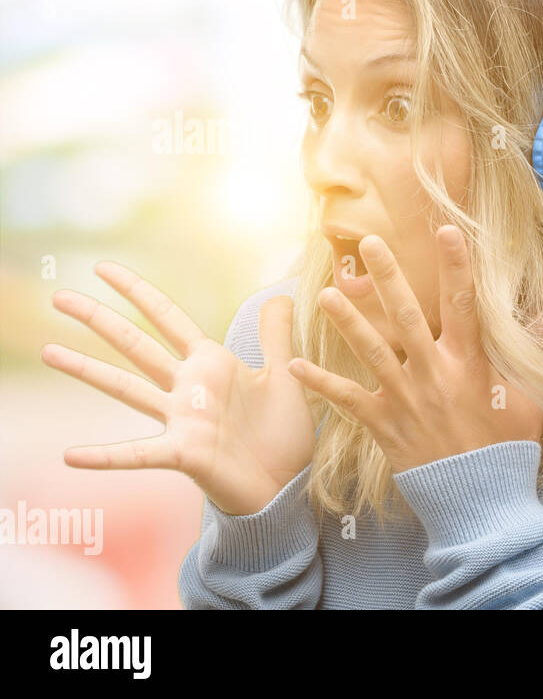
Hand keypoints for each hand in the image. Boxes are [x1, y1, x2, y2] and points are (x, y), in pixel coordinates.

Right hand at [41, 263, 316, 515]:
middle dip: (98, 319)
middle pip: (135, 345)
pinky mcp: (183, 453)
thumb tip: (283, 295)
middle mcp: (188, 388)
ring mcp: (181, 420)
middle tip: (58, 297)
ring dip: (86, 370)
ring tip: (47, 351)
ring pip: (126, 388)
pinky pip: (138, 453)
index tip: (102, 268)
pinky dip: (106, 455)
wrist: (288, 483)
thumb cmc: (281, 433)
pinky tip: (71, 455)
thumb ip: (276, 336)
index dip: (136, 292)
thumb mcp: (284, 375)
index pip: (166, 318)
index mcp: (210, 364)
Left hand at [286, 226, 542, 472]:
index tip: (446, 230)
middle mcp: (433, 374)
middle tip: (369, 244)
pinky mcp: (383, 424)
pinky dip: (320, 383)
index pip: (463, 303)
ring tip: (327, 293)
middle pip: (407, 316)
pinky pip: (347, 400)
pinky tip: (294, 366)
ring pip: (371, 350)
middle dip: (388, 277)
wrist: (478, 498)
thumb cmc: (507, 445)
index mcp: (469, 363)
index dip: (456, 265)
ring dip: (348, 320)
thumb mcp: (528, 394)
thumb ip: (537, 347)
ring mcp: (404, 398)